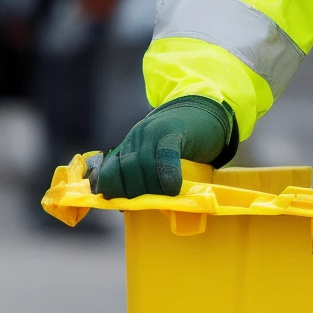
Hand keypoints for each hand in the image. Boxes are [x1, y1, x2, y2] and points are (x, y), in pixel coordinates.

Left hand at [90, 96, 236, 197]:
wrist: (204, 108)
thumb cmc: (184, 140)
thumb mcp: (155, 153)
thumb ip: (139, 174)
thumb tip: (124, 205)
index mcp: (129, 145)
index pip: (108, 170)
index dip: (112, 189)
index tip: (122, 204)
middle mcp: (137, 137)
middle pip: (126, 169)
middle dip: (134, 191)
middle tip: (150, 202)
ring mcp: (155, 132)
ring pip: (143, 164)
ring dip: (151, 186)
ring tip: (164, 196)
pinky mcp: (174, 131)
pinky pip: (165, 155)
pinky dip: (167, 174)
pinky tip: (173, 187)